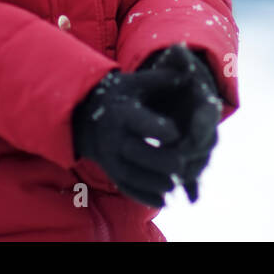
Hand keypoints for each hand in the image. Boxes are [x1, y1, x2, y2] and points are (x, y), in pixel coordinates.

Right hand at [71, 68, 189, 207]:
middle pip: (136, 152)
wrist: (85, 115)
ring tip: (175, 184)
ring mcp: (110, 157)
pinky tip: (164, 201)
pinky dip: (144, 196)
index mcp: (121, 112)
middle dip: (160, 161)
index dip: (157, 128)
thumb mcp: (136, 82)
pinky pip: (125, 187)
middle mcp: (113, 137)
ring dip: (154, 183)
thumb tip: (188, 72)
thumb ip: (162, 79)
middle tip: (182, 165)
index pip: (139, 122)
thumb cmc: (120, 96)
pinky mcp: (111, 171)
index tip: (176, 133)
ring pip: (131, 175)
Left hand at [137, 44, 222, 201]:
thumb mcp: (174, 63)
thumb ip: (178, 57)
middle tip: (177, 166)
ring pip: (202, 159)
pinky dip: (195, 186)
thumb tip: (177, 46)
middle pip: (208, 143)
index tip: (184, 138)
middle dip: (194, 155)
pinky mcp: (192, 151)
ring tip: (179, 184)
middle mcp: (207, 122)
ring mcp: (201, 138)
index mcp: (205, 101)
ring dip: (193, 172)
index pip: (208, 117)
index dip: (200, 129)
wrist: (176, 85)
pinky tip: (190, 199)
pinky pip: (196, 172)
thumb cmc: (173, 73)